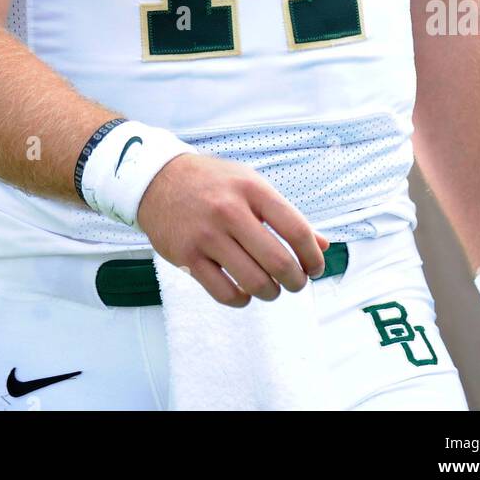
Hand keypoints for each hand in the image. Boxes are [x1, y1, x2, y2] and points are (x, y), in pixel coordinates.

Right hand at [136, 153, 329, 307]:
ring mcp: (206, 235)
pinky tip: (245, 291)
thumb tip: (322, 246)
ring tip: (271, 288)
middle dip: (296, 282)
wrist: (157, 179)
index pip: (296, 230)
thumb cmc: (213, 183)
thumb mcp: (251, 185)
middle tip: (295, 283)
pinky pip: (224, 293)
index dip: (313, 257)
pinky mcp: (187, 256)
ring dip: (271, 293)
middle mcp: (230, 211)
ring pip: (254, 282)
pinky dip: (242, 299)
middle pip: (279, 263)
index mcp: (252, 189)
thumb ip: (286, 215)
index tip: (315, 267)